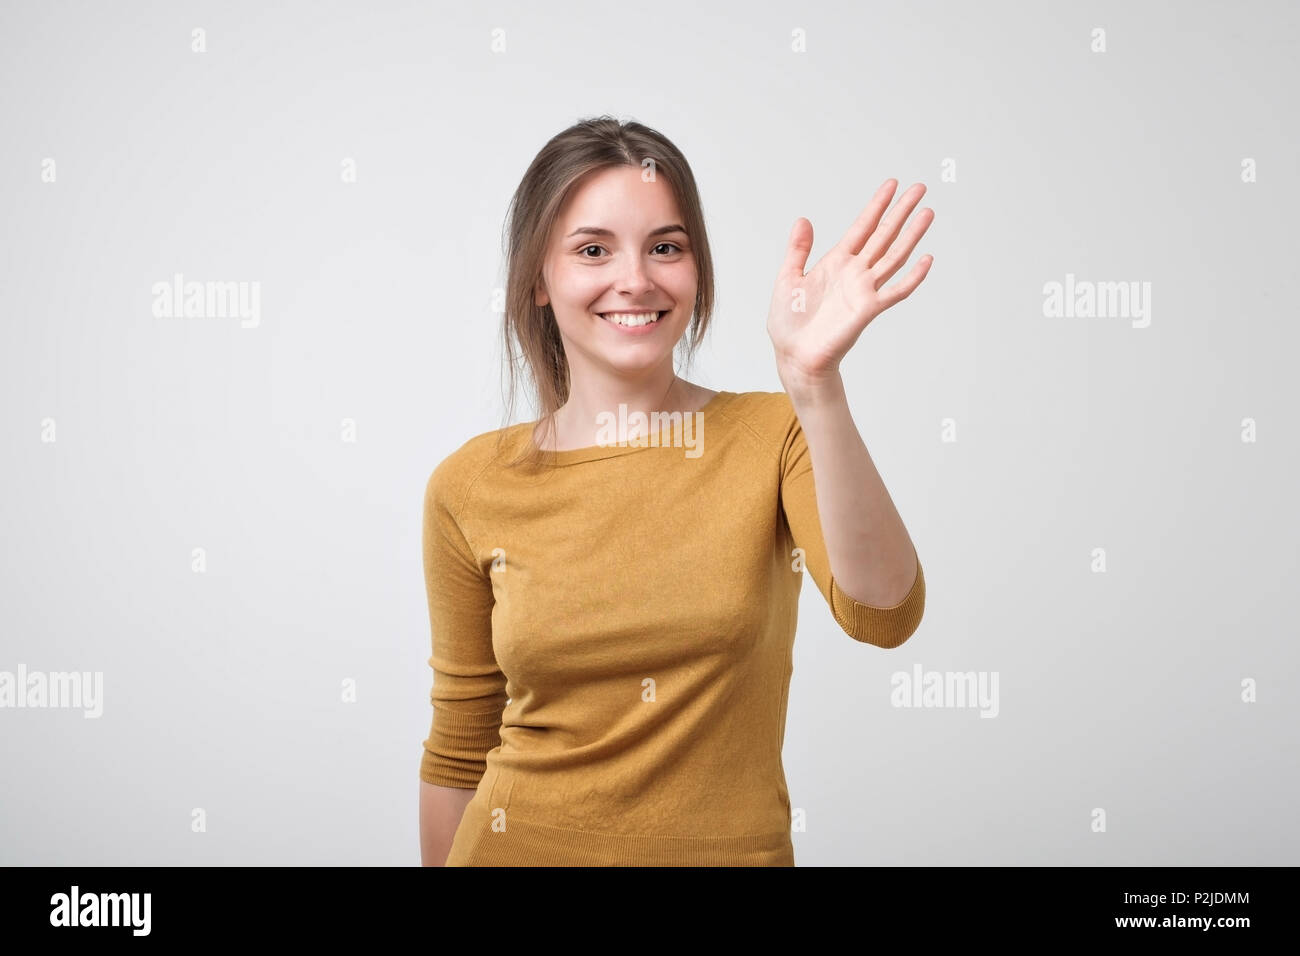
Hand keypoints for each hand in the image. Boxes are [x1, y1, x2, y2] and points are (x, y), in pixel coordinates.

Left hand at [767, 179, 934, 394]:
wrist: (794, 356)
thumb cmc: (789, 324)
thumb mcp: (788, 278)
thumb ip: (798, 250)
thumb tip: (803, 220)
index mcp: (836, 262)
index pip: (862, 227)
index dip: (877, 206)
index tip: (892, 185)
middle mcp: (854, 272)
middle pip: (883, 235)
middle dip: (901, 211)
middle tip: (920, 188)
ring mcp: (863, 290)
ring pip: (893, 256)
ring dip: (911, 235)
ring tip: (927, 213)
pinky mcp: (868, 310)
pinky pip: (895, 292)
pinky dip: (912, 277)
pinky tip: (926, 259)